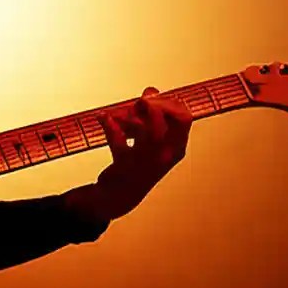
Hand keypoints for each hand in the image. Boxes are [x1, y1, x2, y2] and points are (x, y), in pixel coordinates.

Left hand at [65, 87, 192, 221]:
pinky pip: (120, 142)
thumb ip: (154, 114)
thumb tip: (152, 91)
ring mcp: (148, 162)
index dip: (168, 101)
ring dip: (130, 116)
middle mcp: (166, 155)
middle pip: (169, 122)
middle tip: (136, 105)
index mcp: (177, 147)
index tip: (150, 98)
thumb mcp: (152, 139)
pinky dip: (110, 127)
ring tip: (117, 115)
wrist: (120, 196)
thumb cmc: (138, 164)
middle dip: (152, 104)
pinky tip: (103, 118)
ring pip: (148, 130)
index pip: (184, 117)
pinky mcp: (126, 168)